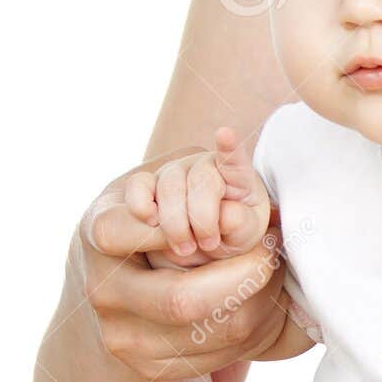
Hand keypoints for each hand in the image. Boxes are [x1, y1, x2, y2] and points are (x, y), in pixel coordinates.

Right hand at [79, 144, 285, 381]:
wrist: (125, 276)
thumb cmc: (160, 212)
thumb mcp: (166, 181)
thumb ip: (198, 178)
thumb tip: (236, 194)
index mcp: (100, 233)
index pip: (146, 231)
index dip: (199, 226)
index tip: (239, 216)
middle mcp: (102, 290)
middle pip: (183, 299)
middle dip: (245, 277)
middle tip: (273, 252)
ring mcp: (120, 336)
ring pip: (208, 334)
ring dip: (259, 307)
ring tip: (273, 276)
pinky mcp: (146, 368)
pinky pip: (213, 359)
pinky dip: (251, 335)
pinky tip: (261, 306)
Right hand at [123, 126, 270, 269]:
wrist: (202, 246)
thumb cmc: (230, 235)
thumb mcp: (243, 235)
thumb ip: (241, 224)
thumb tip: (228, 215)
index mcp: (236, 175)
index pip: (233, 159)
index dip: (229, 147)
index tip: (225, 134)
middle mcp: (203, 166)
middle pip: (199, 181)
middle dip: (202, 218)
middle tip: (208, 245)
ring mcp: (175, 173)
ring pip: (169, 187)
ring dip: (175, 223)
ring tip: (186, 248)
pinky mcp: (149, 185)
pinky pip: (139, 186)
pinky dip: (141, 203)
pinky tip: (150, 219)